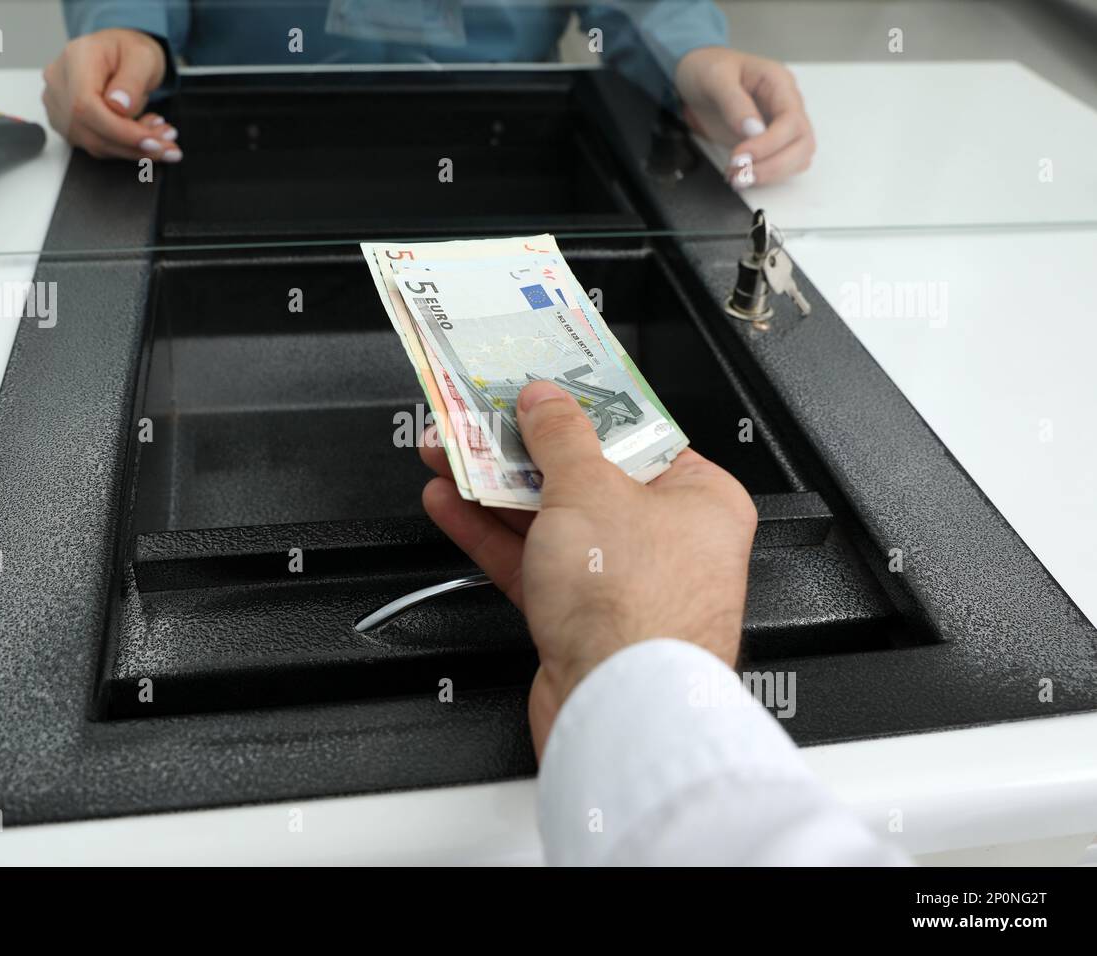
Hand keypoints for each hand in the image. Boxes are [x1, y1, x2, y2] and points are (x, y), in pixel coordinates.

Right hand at [41, 28, 180, 161]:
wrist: (120, 54)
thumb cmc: (130, 50)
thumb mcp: (143, 56)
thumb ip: (131, 80)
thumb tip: (119, 106)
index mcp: (75, 59)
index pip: (86, 106)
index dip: (119, 130)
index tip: (150, 140)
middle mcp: (60, 83)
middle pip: (90, 129)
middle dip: (134, 144)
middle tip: (168, 145)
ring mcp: (59, 105)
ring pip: (94, 143)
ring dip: (133, 148)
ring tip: (161, 138)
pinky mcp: (67, 122)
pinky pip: (95, 144)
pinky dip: (124, 147)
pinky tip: (143, 137)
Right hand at [419, 380, 757, 756]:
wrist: (619, 708)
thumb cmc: (637, 608)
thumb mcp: (589, 490)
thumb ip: (561, 437)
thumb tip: (545, 400)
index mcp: (699, 500)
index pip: (632, 435)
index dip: (577, 408)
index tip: (536, 388)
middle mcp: (666, 541)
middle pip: (582, 477)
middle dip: (520, 450)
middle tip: (476, 420)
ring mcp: (620, 582)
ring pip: (549, 520)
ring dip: (493, 487)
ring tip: (448, 452)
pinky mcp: (579, 618)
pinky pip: (530, 562)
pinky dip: (490, 534)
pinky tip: (453, 504)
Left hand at [674, 46, 814, 187]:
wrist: (696, 76)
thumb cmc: (708, 68)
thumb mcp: (715, 78)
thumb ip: (734, 102)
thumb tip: (752, 130)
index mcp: (779, 83)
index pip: (791, 120)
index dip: (769, 144)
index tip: (740, 156)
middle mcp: (785, 105)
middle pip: (803, 143)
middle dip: (773, 165)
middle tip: (740, 175)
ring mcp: (779, 124)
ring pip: (797, 158)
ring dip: (771, 175)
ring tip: (737, 178)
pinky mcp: (769, 142)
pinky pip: (782, 164)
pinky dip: (765, 176)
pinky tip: (741, 176)